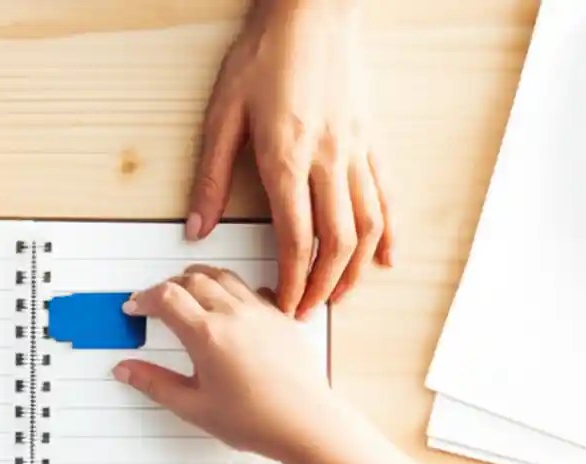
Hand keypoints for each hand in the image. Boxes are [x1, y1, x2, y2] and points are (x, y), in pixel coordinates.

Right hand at [111, 266, 345, 462]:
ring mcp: (259, 313)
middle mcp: (233, 315)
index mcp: (207, 335)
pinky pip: (251, 288)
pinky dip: (230, 289)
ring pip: (222, 276)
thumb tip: (127, 370)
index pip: (166, 298)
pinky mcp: (279, 319)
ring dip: (197, 279)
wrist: (307, 424)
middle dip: (166, 286)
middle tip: (156, 303)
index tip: (136, 309)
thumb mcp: (193, 407)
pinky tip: (228, 305)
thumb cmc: (257, 420)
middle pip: (191, 279)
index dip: (144, 299)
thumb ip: (155, 384)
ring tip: (187, 293)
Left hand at [187, 0, 392, 318]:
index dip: (292, 278)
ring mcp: (357, 149)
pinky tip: (385, 255)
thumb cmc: (264, 55)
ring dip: (356, 267)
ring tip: (341, 294)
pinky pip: (386, 194)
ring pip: (367, 223)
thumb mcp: (223, 114)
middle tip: (308, 310)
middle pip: (337, 240)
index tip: (284, 303)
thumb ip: (212, 176)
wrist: (312, 11)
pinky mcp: (372, 139)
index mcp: (287, 156)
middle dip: (323, 285)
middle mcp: (329, 158)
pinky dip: (388, 230)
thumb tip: (197, 227)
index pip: (295, 236)